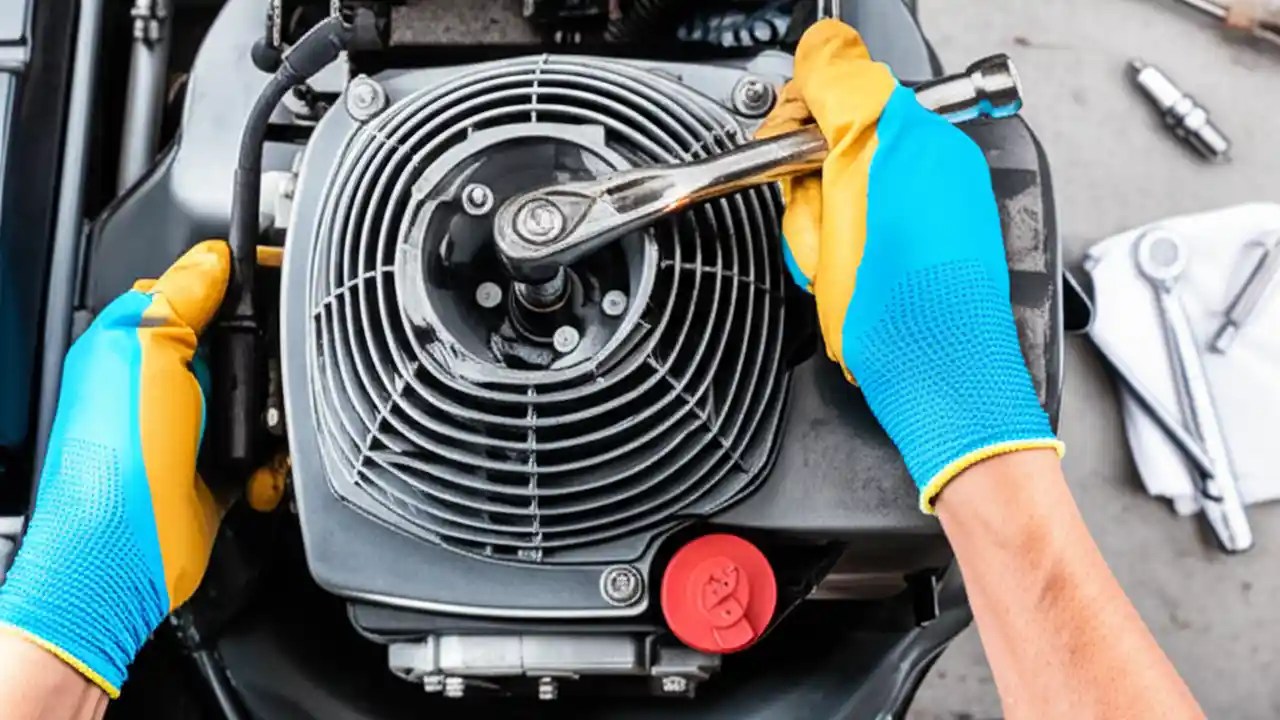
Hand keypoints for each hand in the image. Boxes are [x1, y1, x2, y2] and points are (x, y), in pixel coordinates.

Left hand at [0, 240, 229, 697]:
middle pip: (244, 350)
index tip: (277, 285)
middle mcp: (164, 384)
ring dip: (274, 424)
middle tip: (259, 380)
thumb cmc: (116, 456)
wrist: (125, 551)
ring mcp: (193, 431)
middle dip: (267, 366)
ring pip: (264, 404)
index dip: (238, 286)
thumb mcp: (145, 349)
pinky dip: (272, 467)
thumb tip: (214, 256)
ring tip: (258, 437)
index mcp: (135, 343)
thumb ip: (181, 295)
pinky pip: (268, 455)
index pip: (197, 292)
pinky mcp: (218, 472)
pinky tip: (255, 474)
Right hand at [758, 20, 1060, 511]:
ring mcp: (934, 203)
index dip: (799, 127)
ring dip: (826, 227)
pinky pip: (865, 225)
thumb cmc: (900, 308)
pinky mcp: (928, 240)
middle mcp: (934, 163)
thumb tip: (825, 49)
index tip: (790, 161)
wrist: (941, 384)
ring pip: (843, 190)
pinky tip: (853, 282)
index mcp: (917, 139)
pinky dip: (846, 251)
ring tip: (840, 266)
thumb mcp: (849, 187)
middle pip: (836, 143)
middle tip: (821, 229)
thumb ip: (840, 98)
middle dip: (812, 189)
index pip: (839, 86)